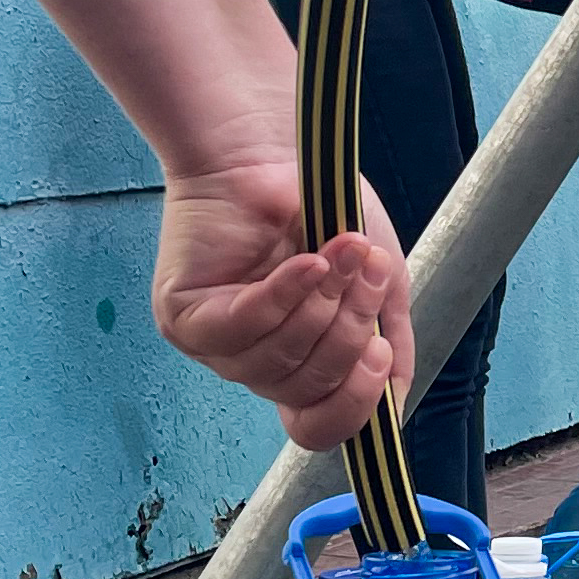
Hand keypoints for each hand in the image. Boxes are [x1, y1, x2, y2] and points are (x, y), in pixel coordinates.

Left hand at [150, 159, 413, 449]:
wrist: (270, 152)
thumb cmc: (321, 209)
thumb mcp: (377, 281)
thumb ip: (389, 338)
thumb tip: (394, 401)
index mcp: (299, 363)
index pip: (319, 426)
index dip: (355, 405)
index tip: (379, 353)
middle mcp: (255, 365)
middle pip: (308, 391)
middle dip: (349, 330)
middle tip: (370, 269)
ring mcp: (217, 348)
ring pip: (276, 362)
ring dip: (322, 305)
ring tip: (343, 250)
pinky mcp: (184, 320)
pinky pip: (239, 331)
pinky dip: (282, 296)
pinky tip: (308, 262)